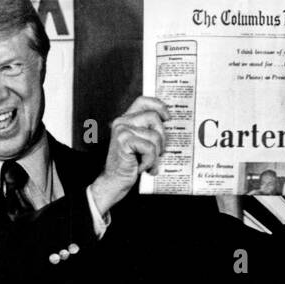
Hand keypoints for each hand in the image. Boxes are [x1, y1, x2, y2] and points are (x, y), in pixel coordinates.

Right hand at [91, 95, 169, 213]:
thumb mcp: (141, 145)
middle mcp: (122, 121)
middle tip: (159, 153)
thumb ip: (149, 132)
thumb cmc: (130, 165)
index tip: (168, 118)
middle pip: (154, 117)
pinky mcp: (123, 141)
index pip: (143, 101)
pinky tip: (142, 168)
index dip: (158, 105)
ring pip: (154, 135)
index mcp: (126, 120)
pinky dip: (150, 161)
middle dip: (162, 137)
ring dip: (156, 154)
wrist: (114, 182)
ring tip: (149, 164)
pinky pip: (149, 148)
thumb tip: (170, 126)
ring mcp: (122, 130)